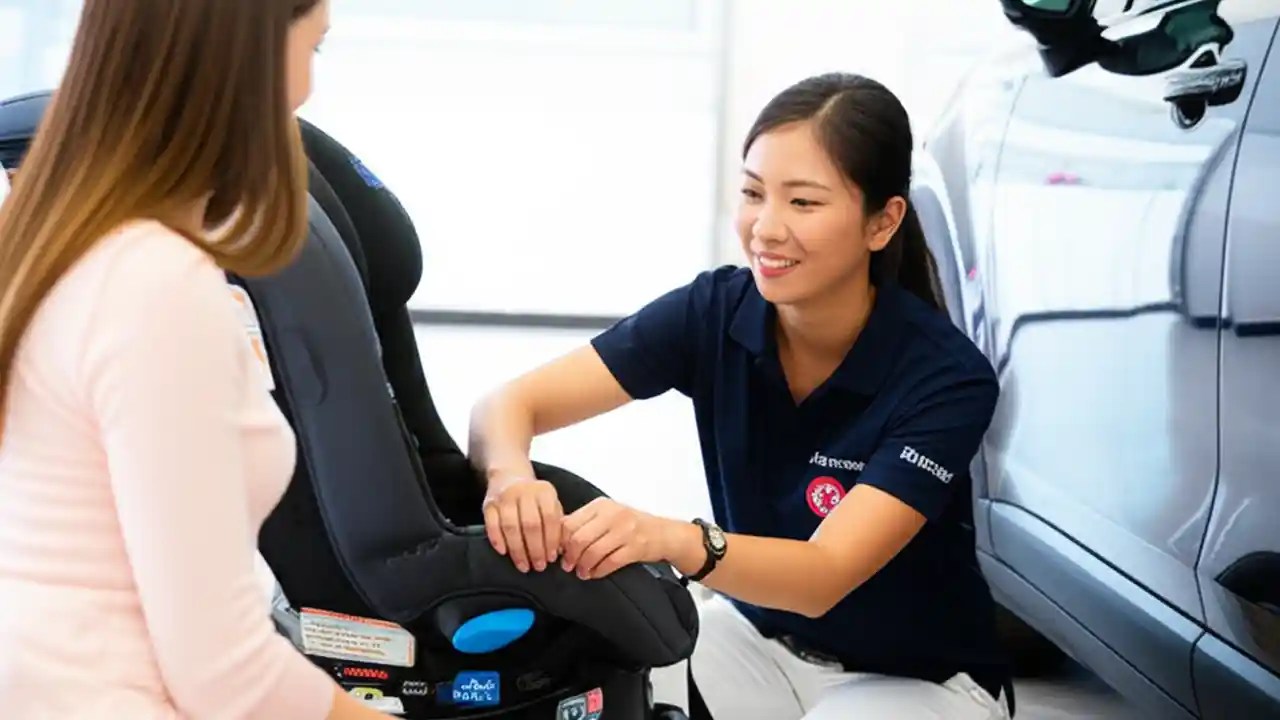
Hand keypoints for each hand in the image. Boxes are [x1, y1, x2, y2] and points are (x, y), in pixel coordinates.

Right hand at [482, 476, 562, 572]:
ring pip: (511, 527)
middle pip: (531, 525)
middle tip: (538, 566)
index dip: (551, 540)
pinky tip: (504, 552)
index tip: (551, 557)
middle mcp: (524, 492)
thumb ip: (557, 524)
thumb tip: (561, 551)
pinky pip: (492, 525)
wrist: (508, 476)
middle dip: (535, 550)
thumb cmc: (534, 498)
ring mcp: (505, 497)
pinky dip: (498, 540)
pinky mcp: (489, 504)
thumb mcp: (550, 503)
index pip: (550, 518)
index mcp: (544, 491)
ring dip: (518, 550)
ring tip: (523, 565)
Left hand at [560, 498, 674, 579]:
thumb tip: (557, 537)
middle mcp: (612, 514)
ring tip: (582, 572)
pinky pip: (610, 562)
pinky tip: (595, 573)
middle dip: (570, 556)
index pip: (570, 523)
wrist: (664, 533)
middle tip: (568, 566)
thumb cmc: (632, 525)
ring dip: (584, 566)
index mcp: (600, 505)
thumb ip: (584, 522)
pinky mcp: (636, 547)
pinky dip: (599, 571)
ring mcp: (626, 530)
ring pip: (593, 552)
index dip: (560, 541)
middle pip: (579, 538)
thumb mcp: (606, 515)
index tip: (559, 552)